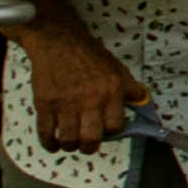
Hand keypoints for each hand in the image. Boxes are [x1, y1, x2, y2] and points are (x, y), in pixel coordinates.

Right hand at [18, 22, 138, 151]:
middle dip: (90, 146)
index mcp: (110, 90)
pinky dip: (49, 144)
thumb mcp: (117, 68)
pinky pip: (46, 134)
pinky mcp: (45, 104)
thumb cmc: (89, 55)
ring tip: (71, 141)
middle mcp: (89, 99)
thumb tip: (143, 102)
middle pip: (91, 139)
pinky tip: (53, 142)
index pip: (116, 126)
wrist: (59, 40)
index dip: (112, 132)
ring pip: (68, 140)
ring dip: (69, 146)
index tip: (106, 130)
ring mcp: (65, 103)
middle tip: (87, 143)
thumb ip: (130, 88)